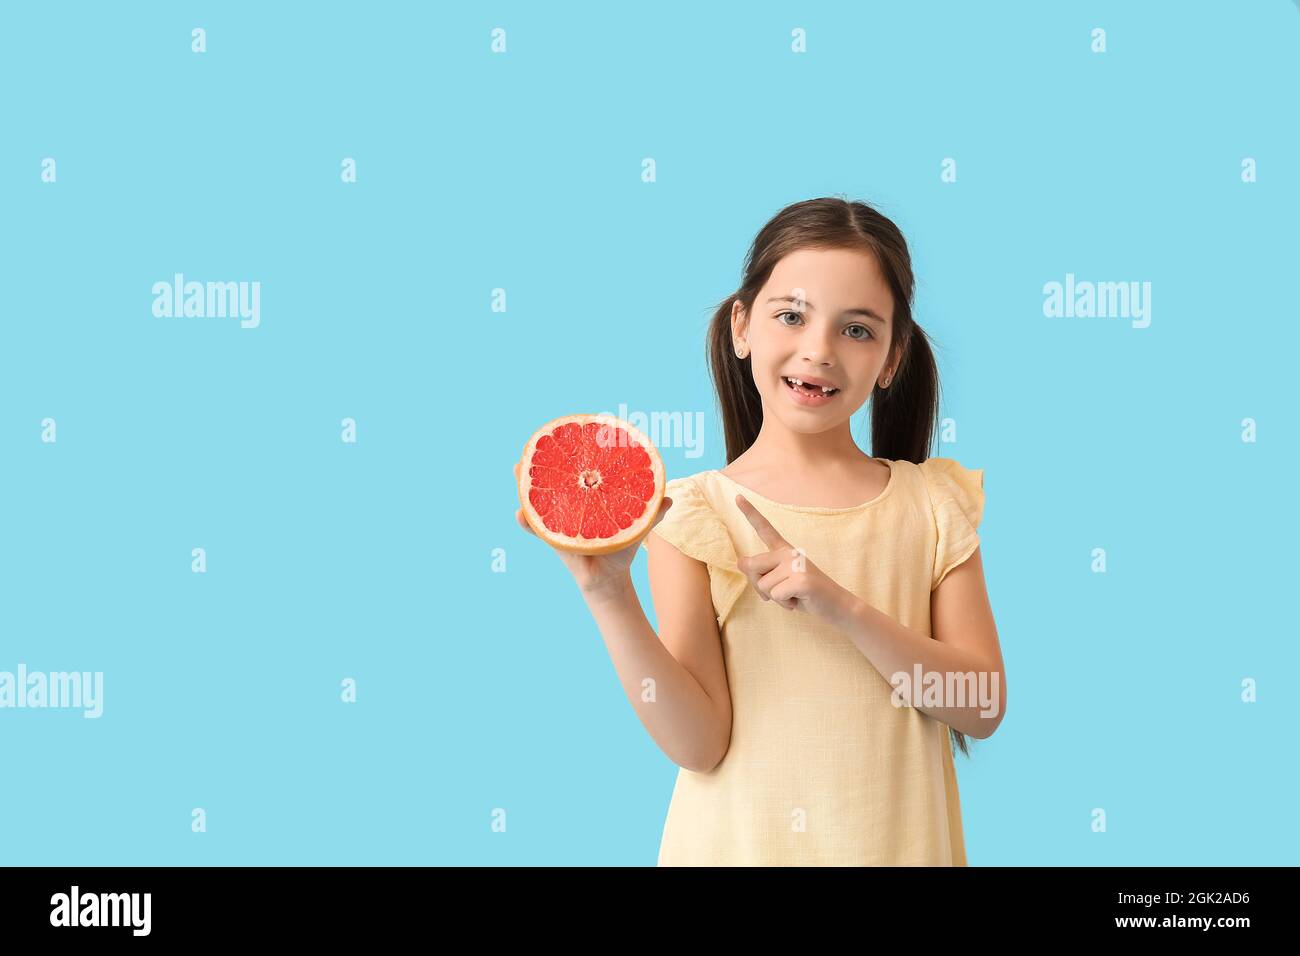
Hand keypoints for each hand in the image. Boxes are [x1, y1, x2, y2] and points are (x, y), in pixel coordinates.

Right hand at [514, 460, 672, 600]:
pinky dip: (526, 521)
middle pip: (552, 479)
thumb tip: (670, 499)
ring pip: (537, 498)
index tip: (564, 434)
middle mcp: (571, 504)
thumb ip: (652, 512)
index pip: (577, 472)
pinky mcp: (553, 537)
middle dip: (540, 462)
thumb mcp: (638, 526)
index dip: (570, 455)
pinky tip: (519, 513)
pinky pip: (535, 528)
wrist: (611, 577)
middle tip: (530, 447)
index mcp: (589, 497)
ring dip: (524, 484)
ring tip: (517, 468)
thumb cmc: (622, 547)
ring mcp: (559, 519)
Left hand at [734, 493, 852, 622]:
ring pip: (763, 585)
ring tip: (793, 595)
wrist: (836, 605)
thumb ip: (760, 571)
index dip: (750, 513)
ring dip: (775, 598)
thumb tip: (740, 561)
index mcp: (784, 550)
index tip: (737, 497)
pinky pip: (775, 595)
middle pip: (752, 567)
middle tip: (782, 591)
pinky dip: (784, 604)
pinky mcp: (802, 579)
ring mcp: (797, 564)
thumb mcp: (778, 582)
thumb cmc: (803, 594)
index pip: (764, 529)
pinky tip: (799, 600)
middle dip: (759, 586)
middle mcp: (789, 552)